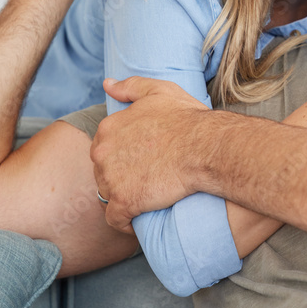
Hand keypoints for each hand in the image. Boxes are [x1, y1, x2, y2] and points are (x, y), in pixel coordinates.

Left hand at [92, 76, 209, 231]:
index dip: (122, 156)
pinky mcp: (123, 202)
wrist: (204, 147)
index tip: (141, 161)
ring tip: (147, 197)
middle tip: (146, 179)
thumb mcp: (159, 92)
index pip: (105, 149)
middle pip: (103, 172)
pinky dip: (125, 222)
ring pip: (108, 195)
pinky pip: (115, 219)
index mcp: (108, 128)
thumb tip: (108, 85)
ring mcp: (111, 179)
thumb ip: (130, 86)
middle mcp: (102, 153)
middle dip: (120, 177)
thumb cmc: (186, 119)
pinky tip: (138, 219)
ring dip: (123, 198)